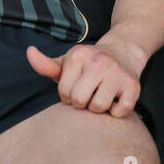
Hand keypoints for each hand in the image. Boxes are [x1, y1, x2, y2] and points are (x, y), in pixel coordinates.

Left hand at [27, 35, 145, 117]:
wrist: (123, 51)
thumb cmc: (89, 63)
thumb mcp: (67, 62)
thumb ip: (46, 64)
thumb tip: (29, 52)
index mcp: (78, 55)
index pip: (64, 92)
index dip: (68, 96)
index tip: (76, 87)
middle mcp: (98, 61)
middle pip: (79, 101)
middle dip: (82, 103)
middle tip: (89, 93)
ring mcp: (117, 72)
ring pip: (99, 107)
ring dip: (98, 108)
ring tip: (101, 95)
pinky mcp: (133, 85)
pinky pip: (120, 111)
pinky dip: (117, 112)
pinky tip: (115, 99)